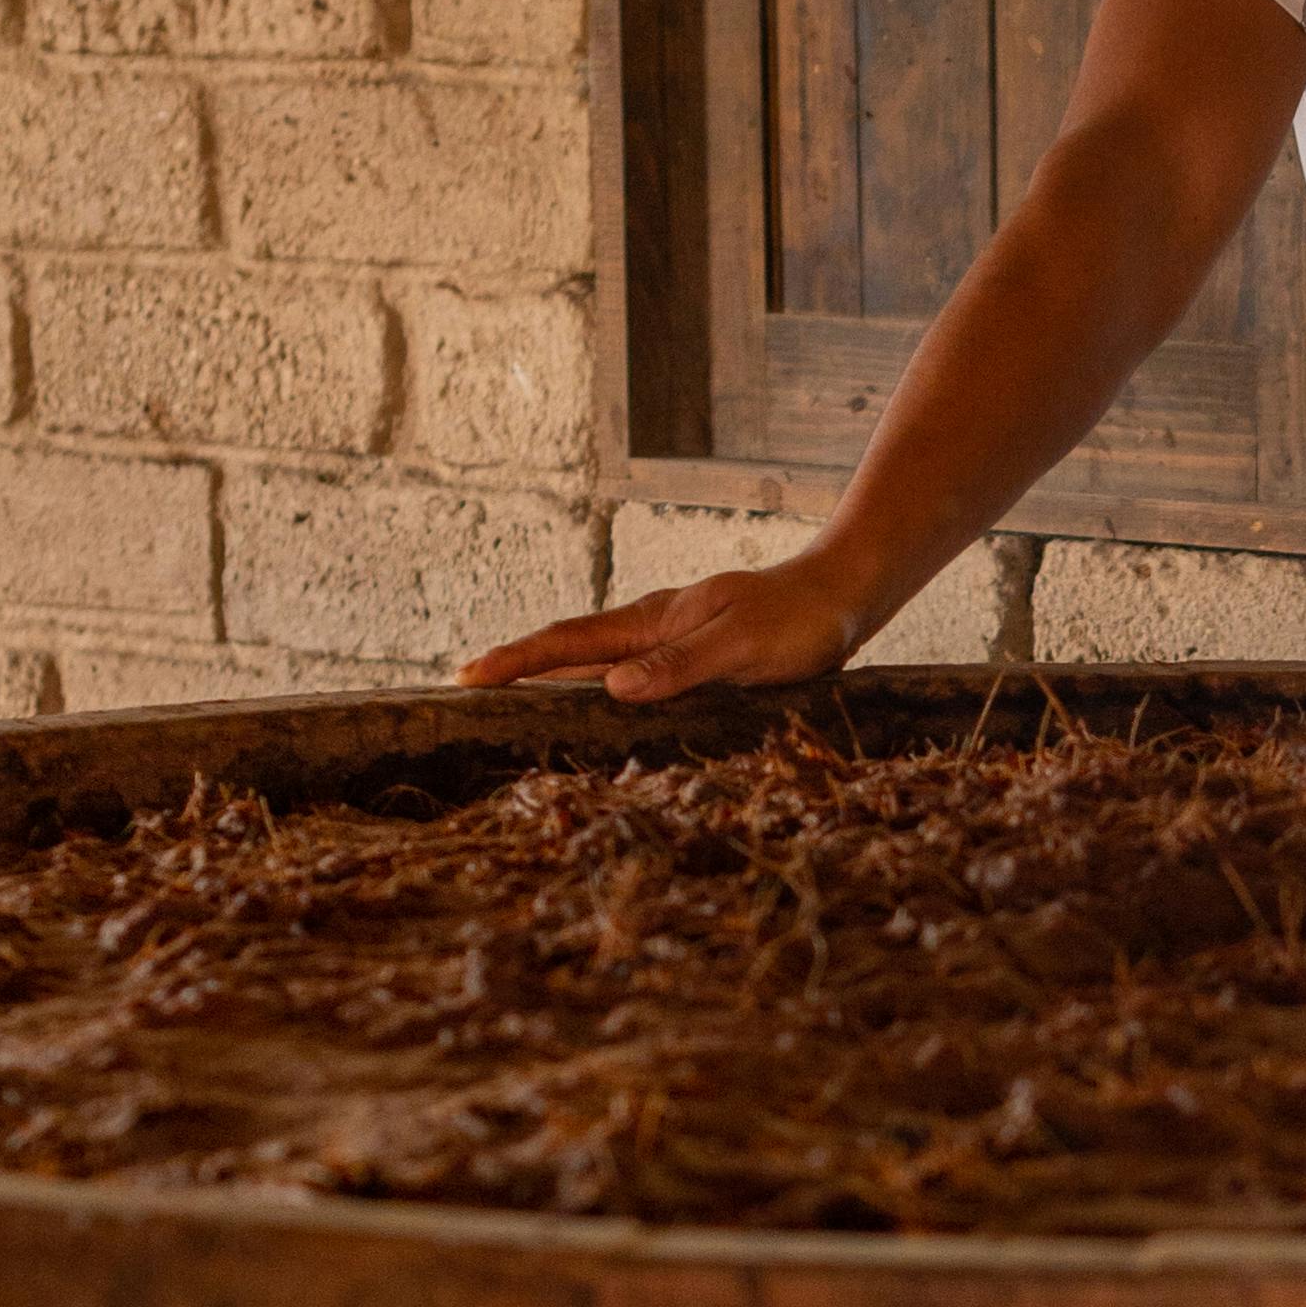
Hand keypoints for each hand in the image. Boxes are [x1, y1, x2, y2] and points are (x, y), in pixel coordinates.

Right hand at [457, 552, 865, 706]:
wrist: (842, 596)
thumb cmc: (796, 620)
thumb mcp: (739, 646)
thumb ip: (678, 666)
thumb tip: (611, 688)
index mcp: (651, 622)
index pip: (567, 642)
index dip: (516, 661)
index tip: (467, 677)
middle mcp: (652, 632)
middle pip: (569, 653)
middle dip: (515, 670)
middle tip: (463, 693)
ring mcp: (669, 645)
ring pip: (595, 666)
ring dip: (551, 683)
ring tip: (506, 707)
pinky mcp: (693, 662)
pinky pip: (630, 679)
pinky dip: (595, 692)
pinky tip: (590, 710)